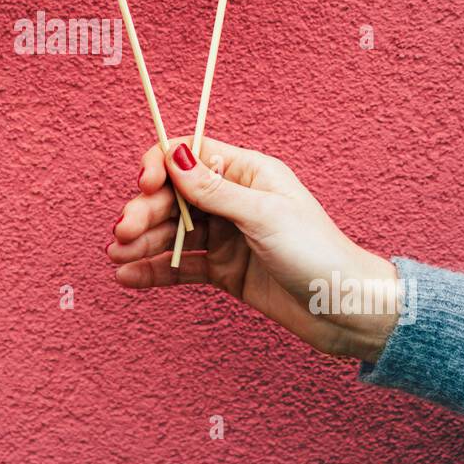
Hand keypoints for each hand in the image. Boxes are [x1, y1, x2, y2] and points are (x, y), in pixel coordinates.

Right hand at [107, 136, 400, 362]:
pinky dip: (155, 271)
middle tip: (123, 234)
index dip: (160, 165)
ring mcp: (227, 236)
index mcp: (248, 173)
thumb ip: (214, 190)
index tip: (144, 185)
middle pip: (174, 197)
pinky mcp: (224, 271)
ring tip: (117, 259)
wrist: (346, 309)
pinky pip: (182, 266)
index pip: (191, 155)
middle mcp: (234, 200)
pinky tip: (129, 278)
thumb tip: (173, 156)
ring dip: (142, 244)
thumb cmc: (317, 252)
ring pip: (173, 233)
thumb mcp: (264, 215)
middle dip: (145, 212)